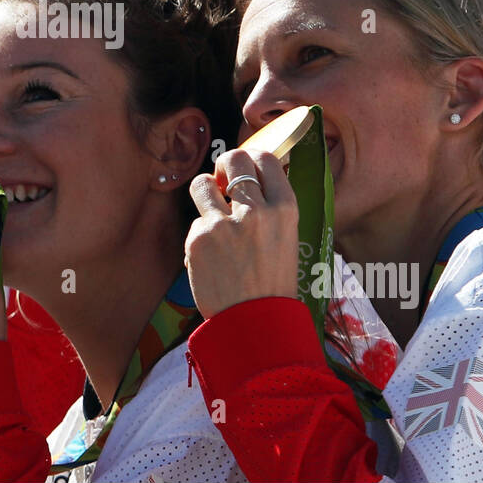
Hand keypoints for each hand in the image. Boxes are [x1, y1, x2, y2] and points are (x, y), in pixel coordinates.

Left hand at [185, 147, 299, 318]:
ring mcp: (225, 223)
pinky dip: (200, 236)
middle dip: (225, 166)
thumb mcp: (287, 239)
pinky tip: (210, 257)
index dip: (251, 159)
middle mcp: (257, 210)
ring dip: (205, 193)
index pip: (265, 158)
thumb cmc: (273, 284)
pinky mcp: (199, 238)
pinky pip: (195, 221)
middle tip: (223, 181)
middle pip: (234, 159)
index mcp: (285, 208)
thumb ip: (270, 208)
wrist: (255, 324)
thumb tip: (252, 180)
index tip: (246, 168)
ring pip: (202, 183)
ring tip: (212, 212)